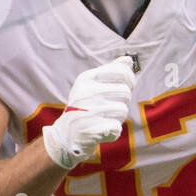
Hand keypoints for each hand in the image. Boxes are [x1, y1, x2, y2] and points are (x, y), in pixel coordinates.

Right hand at [42, 55, 136, 170]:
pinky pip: (117, 128)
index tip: (128, 86)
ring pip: (123, 111)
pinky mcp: (91, 130)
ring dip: (118, 118)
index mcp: (86, 78)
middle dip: (123, 101)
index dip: (130, 79)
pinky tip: (101, 131)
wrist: (66, 136)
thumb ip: (111, 72)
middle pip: (125, 92)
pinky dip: (113, 132)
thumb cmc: (84, 107)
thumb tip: (128, 60)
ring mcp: (88, 111)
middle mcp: (86, 92)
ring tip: (103, 119)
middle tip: (110, 107)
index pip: (121, 71)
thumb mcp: (92, 86)